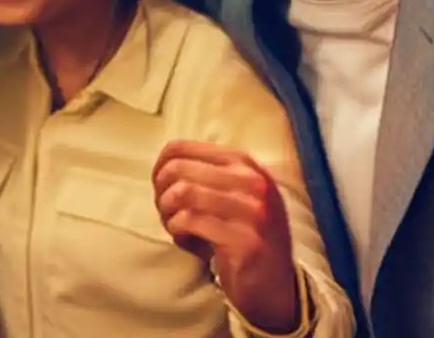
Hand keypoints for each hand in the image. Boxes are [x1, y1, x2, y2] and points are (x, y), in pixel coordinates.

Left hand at [152, 141, 299, 333]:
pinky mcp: (245, 240)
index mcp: (245, 164)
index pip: (180, 148)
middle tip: (167, 213)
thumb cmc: (243, 235)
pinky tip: (186, 240)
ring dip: (167, 213)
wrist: (274, 285)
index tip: (161, 189)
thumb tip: (163, 164)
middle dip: (161, 193)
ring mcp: (253, 210)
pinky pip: (189, 221)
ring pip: (182, 193)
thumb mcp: (233, 195)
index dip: (159, 168)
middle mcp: (253, 182)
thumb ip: (204, 174)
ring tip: (175, 226)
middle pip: (177, 170)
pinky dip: (177, 231)